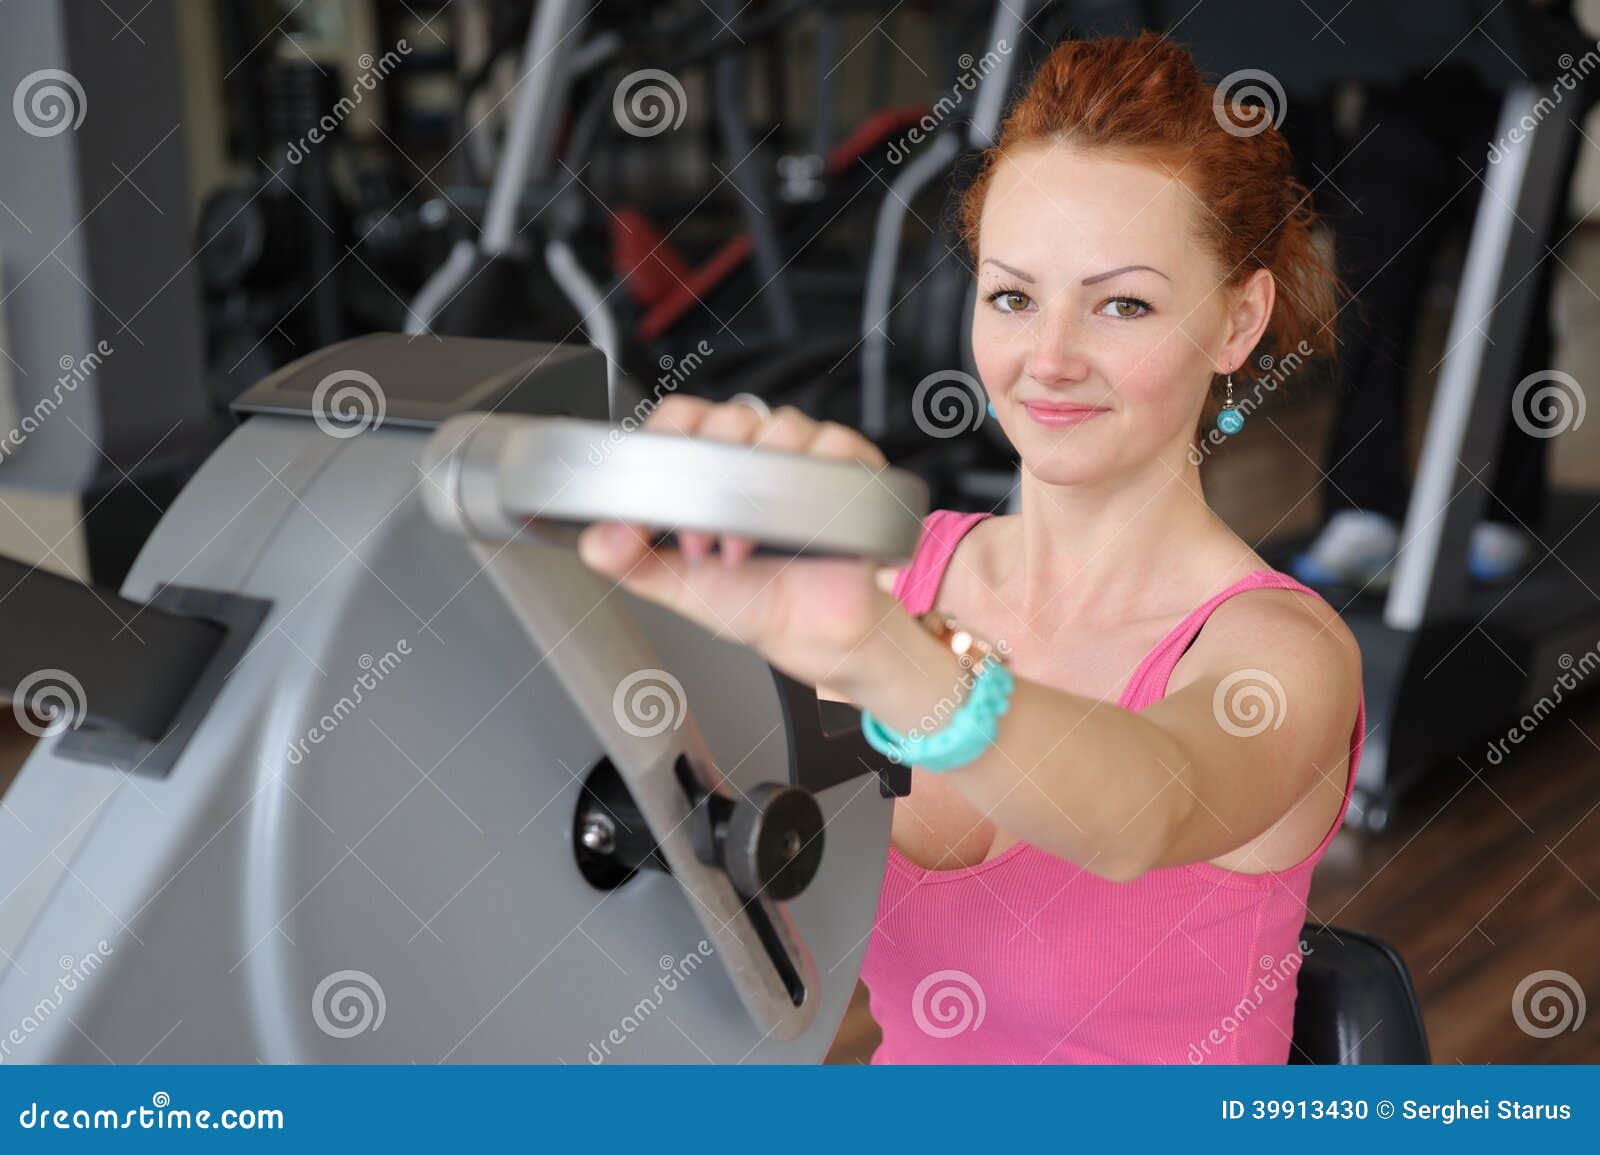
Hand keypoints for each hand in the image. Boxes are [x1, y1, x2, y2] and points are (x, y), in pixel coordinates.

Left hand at [576, 394, 899, 688]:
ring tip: (741, 546)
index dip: (666, 443)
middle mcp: (755, 454)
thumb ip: (628, 560)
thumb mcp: (676, 585)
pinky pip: (837, 444)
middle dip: (709, 477)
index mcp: (709, 468)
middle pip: (729, 417)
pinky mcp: (851, 471)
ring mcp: (803, 459)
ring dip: (757, 485)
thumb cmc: (753, 600)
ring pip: (781, 425)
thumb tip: (596, 539)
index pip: (681, 418)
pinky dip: (816, 477)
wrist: (812, 636)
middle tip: (698, 538)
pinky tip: (800, 524)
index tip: (657, 491)